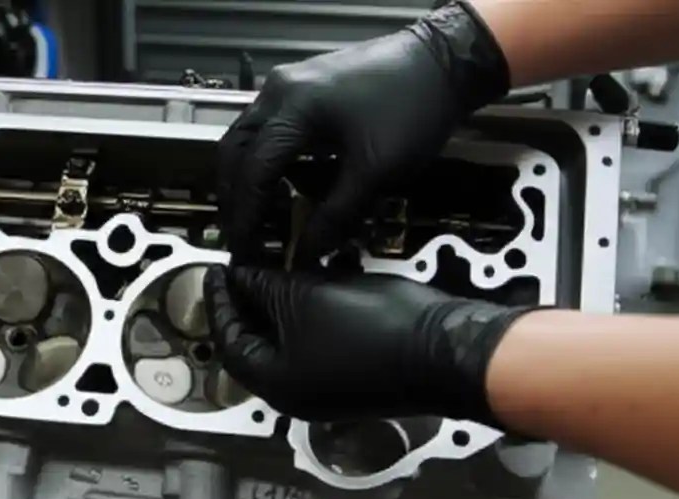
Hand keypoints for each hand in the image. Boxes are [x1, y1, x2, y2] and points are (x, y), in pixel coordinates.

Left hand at [203, 265, 535, 425]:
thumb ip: (264, 285)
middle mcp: (300, 391)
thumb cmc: (372, 331)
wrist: (444, 349)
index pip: (230, 340)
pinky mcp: (361, 368)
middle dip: (254, 297)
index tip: (217, 270)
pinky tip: (330, 270)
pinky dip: (323, 303)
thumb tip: (241, 275)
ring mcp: (333, 383)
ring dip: (290, 296)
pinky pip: (328, 332)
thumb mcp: (304, 298)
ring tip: (285, 260)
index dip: (219, 302)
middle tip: (247, 263)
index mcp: (276, 383)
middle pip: (260, 340)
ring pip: (296, 334)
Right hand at [217, 0, 509, 264]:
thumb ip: (336, 216)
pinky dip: (266, 158)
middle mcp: (281, 91)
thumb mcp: (375, 172)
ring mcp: (289, 84)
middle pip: (235, 151)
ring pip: (246, 137)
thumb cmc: (414, 107)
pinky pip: (268, 126)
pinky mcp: (304, 87)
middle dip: (235, 196)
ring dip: (247, 176)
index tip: (246, 247)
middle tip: (242, 234)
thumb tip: (309, 252)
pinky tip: (281, 183)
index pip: (253, 171)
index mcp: (293, 109)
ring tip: (257, 214)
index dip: (246, 215)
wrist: (444, 65)